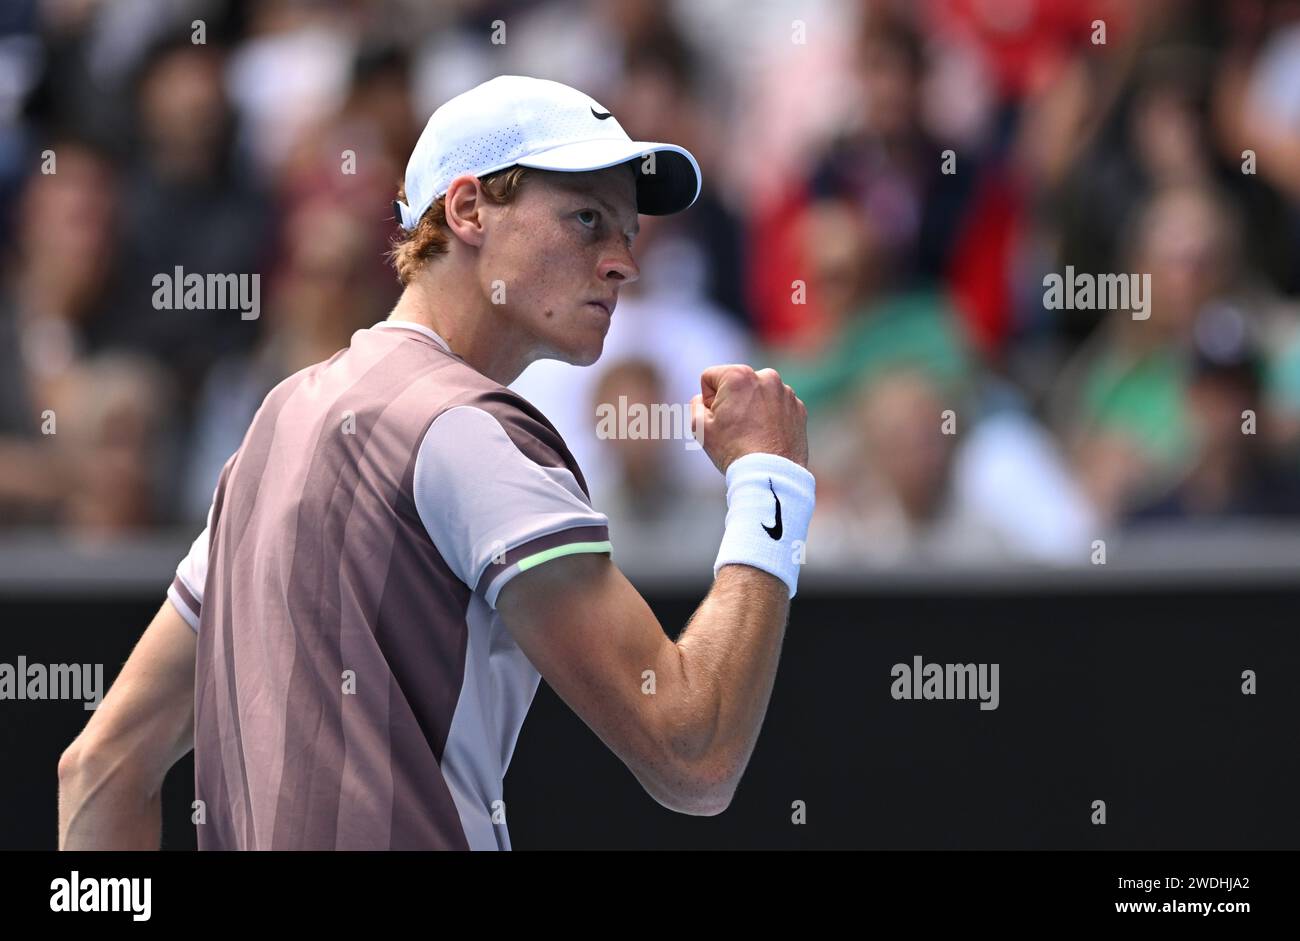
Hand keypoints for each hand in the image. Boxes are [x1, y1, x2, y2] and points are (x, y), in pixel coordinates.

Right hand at [690, 364, 808, 474]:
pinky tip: (767, 437)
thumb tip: (704, 399)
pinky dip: (771, 418)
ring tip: (752, 435)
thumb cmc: (732, 450)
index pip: (710, 377)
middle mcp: (766, 376)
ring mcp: (786, 392)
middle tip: (734, 428)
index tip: (718, 420)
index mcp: (739, 375)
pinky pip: (777, 407)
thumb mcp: (700, 427)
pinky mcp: (798, 408)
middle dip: (732, 401)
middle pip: (736, 384)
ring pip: (758, 395)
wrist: (771, 474)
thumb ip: (696, 404)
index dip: (707, 401)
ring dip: (752, 408)